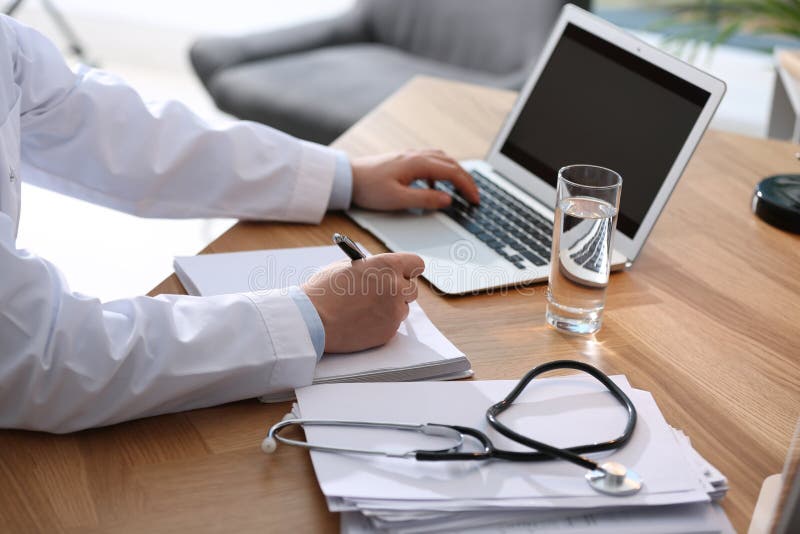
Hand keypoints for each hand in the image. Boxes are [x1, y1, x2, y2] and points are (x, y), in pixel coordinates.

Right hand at [302, 253, 423, 352]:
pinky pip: (392, 325)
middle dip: (399, 290)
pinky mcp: (389, 332)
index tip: (402, 273)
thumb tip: (379, 271)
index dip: (408, 269)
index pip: (416, 264)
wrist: (312, 320)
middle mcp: (396, 288)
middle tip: (382, 293)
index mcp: (387, 266)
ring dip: (390, 308)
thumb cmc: (324, 291)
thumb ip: (370, 268)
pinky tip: (362, 321)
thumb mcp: (347, 266)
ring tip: (365, 309)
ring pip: (403, 309)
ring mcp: (394, 312)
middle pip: (412, 289)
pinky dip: (381, 324)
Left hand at [350, 149, 479, 210]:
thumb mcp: (398, 199)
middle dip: (466, 179)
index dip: (467, 186)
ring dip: (455, 173)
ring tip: (462, 189)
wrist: (347, 177)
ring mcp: (410, 156)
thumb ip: (425, 199)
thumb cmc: (369, 188)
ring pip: (442, 160)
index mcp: (418, 164)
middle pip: (451, 163)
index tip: (476, 200)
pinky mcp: (404, 160)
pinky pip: (430, 161)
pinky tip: (435, 186)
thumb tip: (448, 200)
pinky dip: (440, 172)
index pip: (452, 172)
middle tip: (475, 196)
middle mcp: (416, 155)